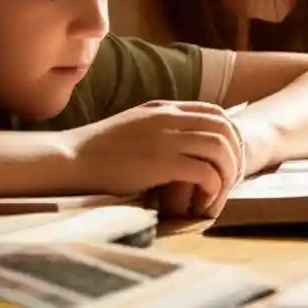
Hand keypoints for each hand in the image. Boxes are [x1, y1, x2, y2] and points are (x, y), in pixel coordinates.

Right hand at [67, 101, 242, 216]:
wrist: (72, 159)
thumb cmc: (99, 149)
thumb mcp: (135, 124)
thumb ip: (160, 126)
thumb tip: (185, 140)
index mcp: (164, 108)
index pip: (216, 113)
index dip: (231, 135)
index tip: (229, 158)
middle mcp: (169, 118)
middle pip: (225, 128)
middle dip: (236, 154)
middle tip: (232, 178)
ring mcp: (166, 138)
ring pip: (219, 148)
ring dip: (227, 172)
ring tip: (218, 192)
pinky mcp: (161, 162)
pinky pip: (204, 171)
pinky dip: (212, 186)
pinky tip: (204, 200)